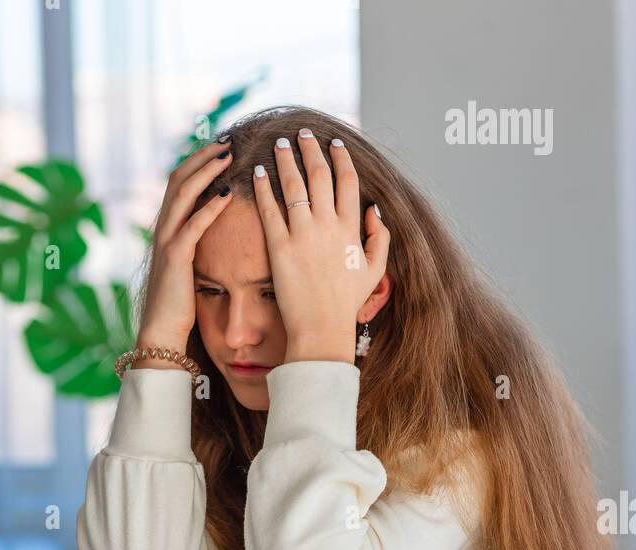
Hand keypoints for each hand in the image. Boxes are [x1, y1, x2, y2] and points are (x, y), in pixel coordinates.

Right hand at [133, 138, 233, 366]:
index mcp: (167, 227)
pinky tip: (227, 194)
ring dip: (207, 171)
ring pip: (183, 194)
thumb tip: (213, 226)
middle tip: (227, 139)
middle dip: (203, 156)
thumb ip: (195, 242)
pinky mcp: (176, 258)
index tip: (221, 146)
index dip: (198, 161)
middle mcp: (163, 228)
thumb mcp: (188, 265)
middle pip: (178, 177)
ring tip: (229, 155)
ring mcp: (167, 241)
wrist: (162, 331)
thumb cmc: (179, 303)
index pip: (179, 182)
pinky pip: (193, 225)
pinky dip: (210, 207)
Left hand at [251, 130, 389, 364]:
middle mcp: (328, 225)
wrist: (322, 330)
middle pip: (320, 174)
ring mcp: (304, 235)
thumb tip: (374, 209)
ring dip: (286, 160)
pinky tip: (256, 172)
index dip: (341, 158)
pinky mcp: (280, 248)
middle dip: (310, 148)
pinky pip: (269, 210)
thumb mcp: (374, 271)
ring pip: (294, 185)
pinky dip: (262, 188)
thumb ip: (378, 237)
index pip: (348, 180)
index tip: (334, 144)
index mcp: (352, 228)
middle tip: (302, 133)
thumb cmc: (347, 304)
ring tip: (278, 144)